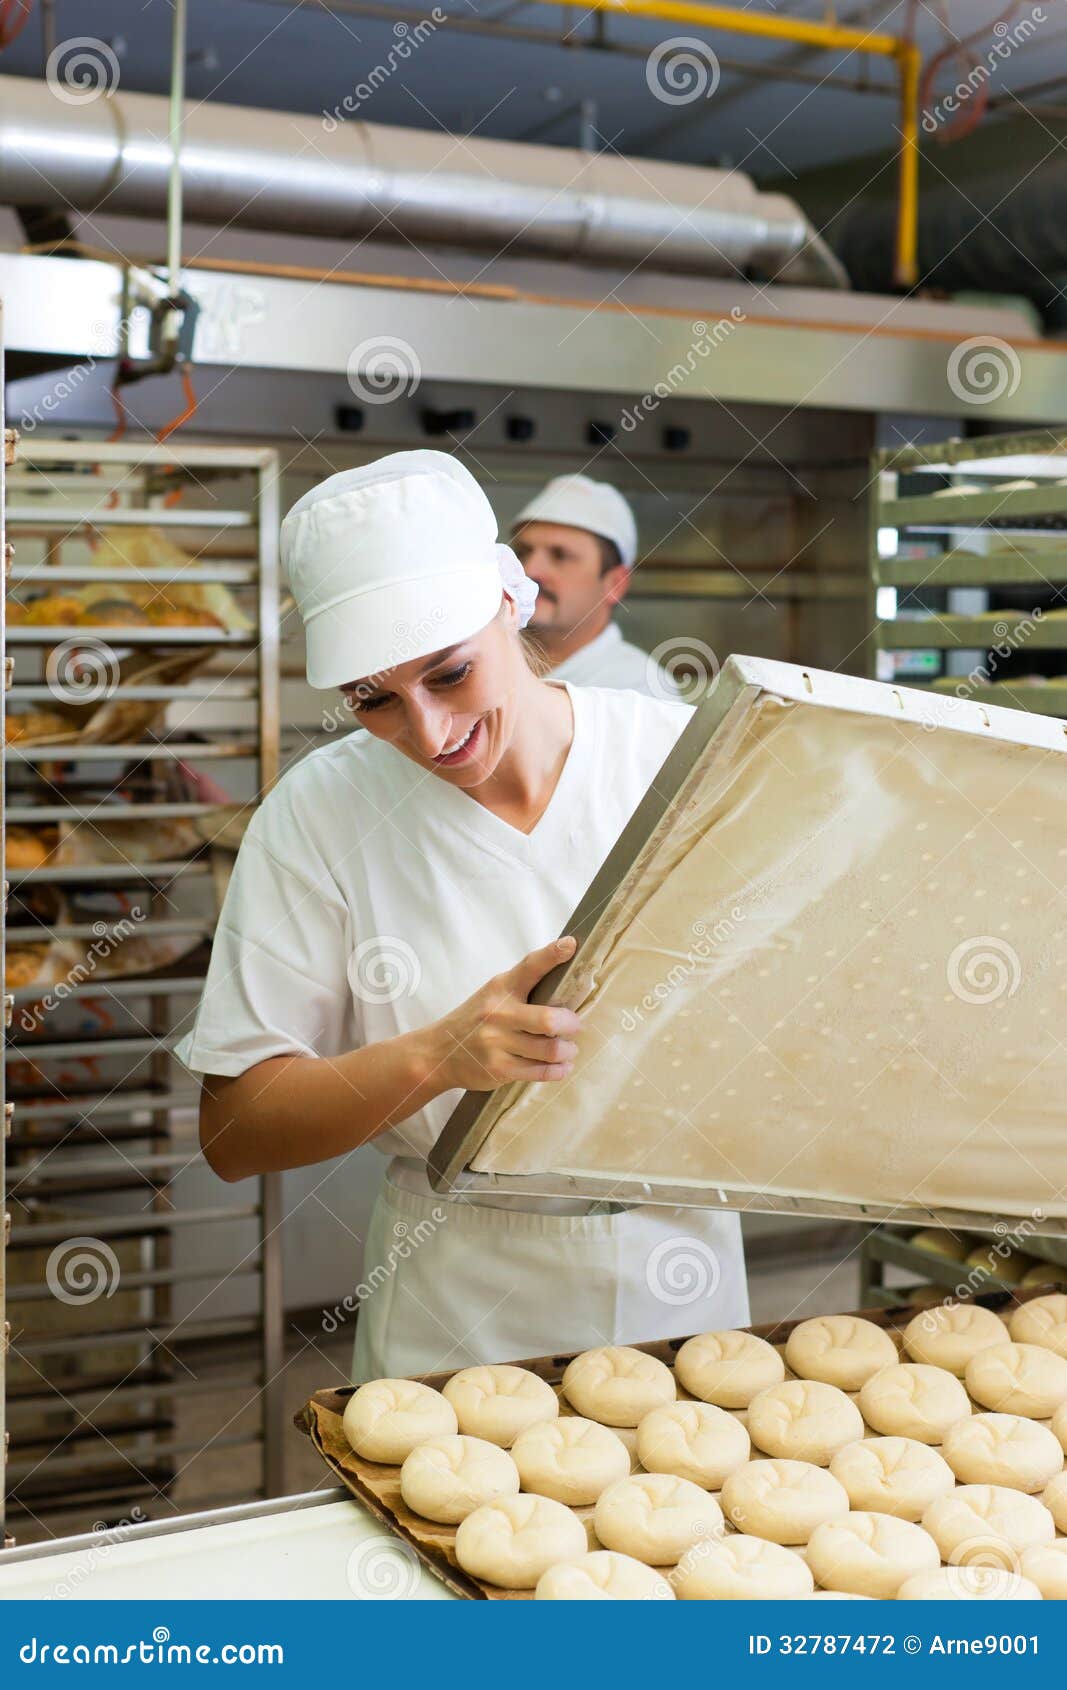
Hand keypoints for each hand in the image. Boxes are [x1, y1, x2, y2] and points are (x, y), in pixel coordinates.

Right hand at [431, 936, 581, 1091]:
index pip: (530, 967)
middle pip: (549, 1019)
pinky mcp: (499, 1069)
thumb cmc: (475, 1020)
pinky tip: (562, 1066)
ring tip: (569, 1049)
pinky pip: (540, 1072)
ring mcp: (497, 1043)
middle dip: (572, 1024)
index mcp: (501, 988)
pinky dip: (558, 1070)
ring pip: (550, 1050)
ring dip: (568, 1051)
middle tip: (575, 1026)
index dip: (552, 955)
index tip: (570, 945)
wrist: (438, 1052)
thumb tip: (567, 986)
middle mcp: (499, 1013)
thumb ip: (523, 989)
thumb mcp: (492, 995)